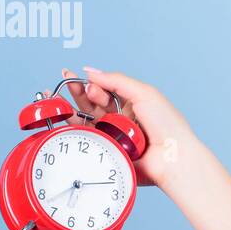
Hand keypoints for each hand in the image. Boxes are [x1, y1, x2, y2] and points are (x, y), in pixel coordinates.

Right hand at [43, 66, 198, 189]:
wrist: (172, 158)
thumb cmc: (167, 125)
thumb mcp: (144, 93)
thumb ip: (117, 80)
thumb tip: (90, 71)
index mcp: (133, 104)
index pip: (106, 90)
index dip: (94, 84)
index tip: (84, 80)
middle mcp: (123, 120)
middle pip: (94, 104)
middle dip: (80, 93)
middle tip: (70, 85)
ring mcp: (114, 136)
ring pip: (88, 121)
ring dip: (72, 109)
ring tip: (58, 100)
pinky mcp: (108, 152)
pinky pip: (88, 139)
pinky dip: (75, 129)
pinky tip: (65, 118)